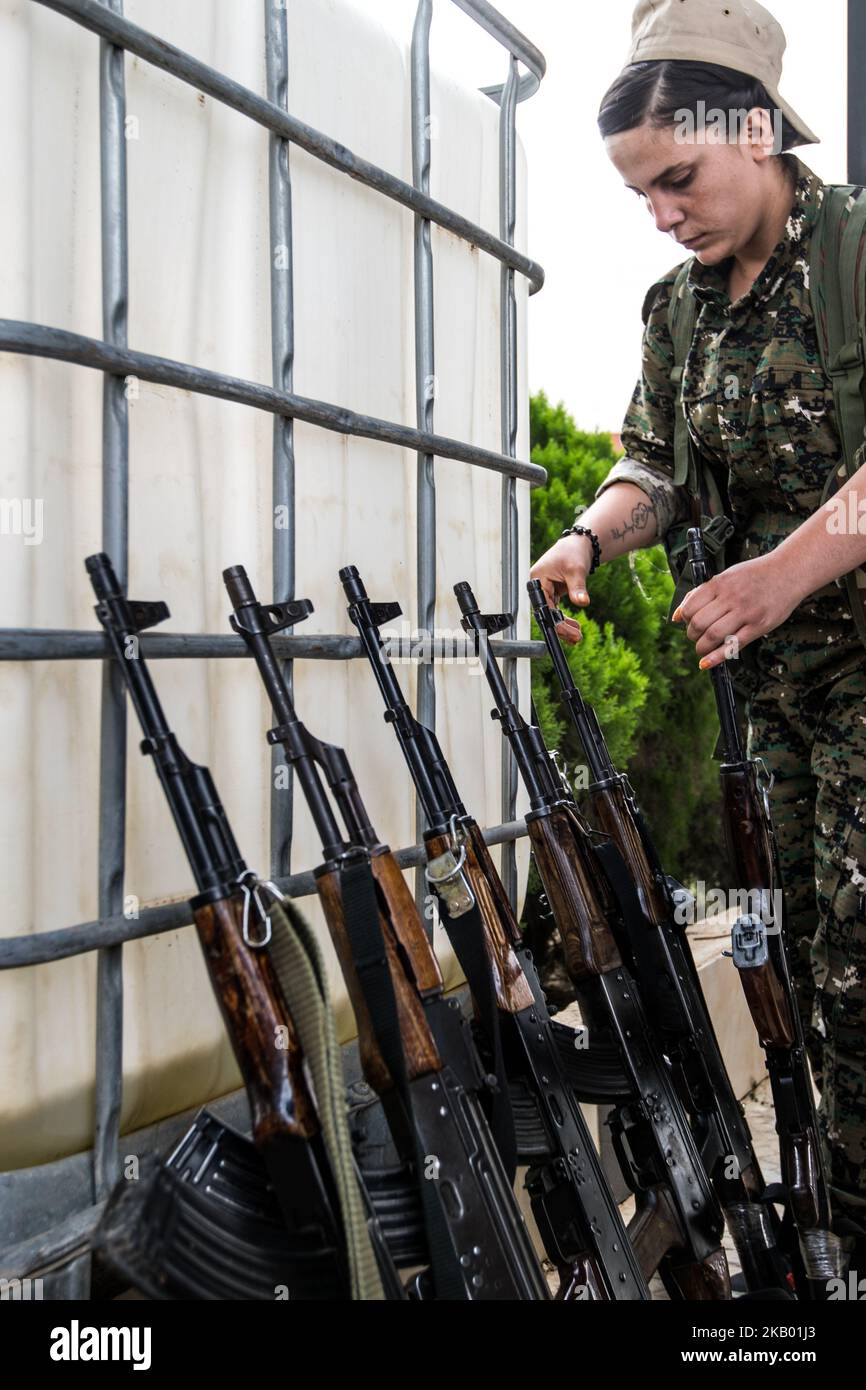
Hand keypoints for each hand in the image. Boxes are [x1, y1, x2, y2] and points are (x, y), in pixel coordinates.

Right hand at [528, 534, 593, 645]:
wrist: (580, 544)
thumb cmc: (574, 552)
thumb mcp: (576, 570)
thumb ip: (578, 588)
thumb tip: (582, 602)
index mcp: (538, 579)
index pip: (544, 606)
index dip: (555, 622)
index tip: (567, 632)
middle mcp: (539, 586)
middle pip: (546, 612)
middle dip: (560, 627)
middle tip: (576, 638)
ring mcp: (545, 590)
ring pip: (551, 613)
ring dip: (564, 625)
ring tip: (577, 637)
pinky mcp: (553, 592)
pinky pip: (556, 609)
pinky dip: (565, 618)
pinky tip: (575, 627)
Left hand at [671, 552, 796, 667]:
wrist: (789, 571)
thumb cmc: (755, 575)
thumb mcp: (727, 576)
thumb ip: (701, 593)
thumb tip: (675, 616)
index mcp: (720, 583)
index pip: (690, 607)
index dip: (684, 619)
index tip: (688, 622)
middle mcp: (731, 597)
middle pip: (699, 623)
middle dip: (691, 635)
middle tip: (695, 637)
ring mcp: (746, 612)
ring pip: (713, 635)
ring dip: (701, 647)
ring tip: (702, 647)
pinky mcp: (759, 626)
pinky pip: (733, 645)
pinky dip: (716, 657)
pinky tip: (706, 663)